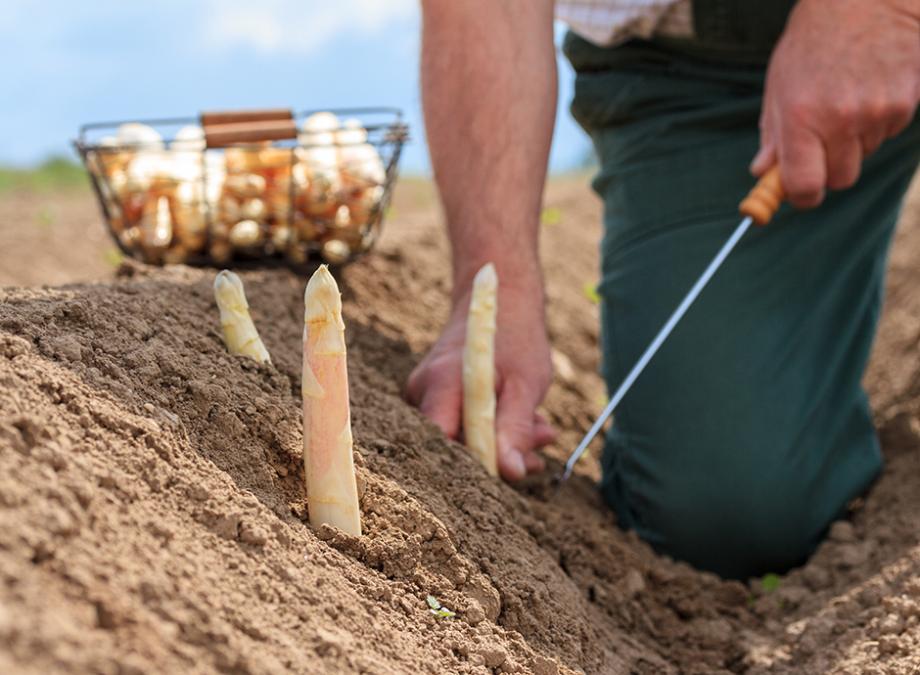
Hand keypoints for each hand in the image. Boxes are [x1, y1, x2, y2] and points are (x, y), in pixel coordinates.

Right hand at [407, 284, 555, 480]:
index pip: (443, 444)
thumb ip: (515, 429)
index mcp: (440, 384)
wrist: (499, 302)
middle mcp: (422, 391)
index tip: (513, 469)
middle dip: (498, 455)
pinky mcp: (435, 401)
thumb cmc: (515, 339)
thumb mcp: (525, 385)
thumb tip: (511, 473)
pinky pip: (462, 428)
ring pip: (461, 439)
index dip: (474, 465)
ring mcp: (424, 396)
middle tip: (540, 448)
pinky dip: (494, 430)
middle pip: (451, 446)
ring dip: (503, 442)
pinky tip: (522, 423)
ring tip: (539, 428)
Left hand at [751, 0, 919, 206]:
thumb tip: (763, 173)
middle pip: (839, 180)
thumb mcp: (779, 85)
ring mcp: (876, 111)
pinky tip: (868, 89)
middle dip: (828, 171)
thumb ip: (773, 134)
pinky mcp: (905, 102)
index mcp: (801, 117)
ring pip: (864, 155)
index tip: (800, 193)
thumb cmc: (812, 43)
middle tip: (821, 145)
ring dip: (853, 141)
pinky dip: (877, 121)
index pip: (804, 186)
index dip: (801, 196)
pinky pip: (888, 132)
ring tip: (845, 101)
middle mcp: (840, 119)